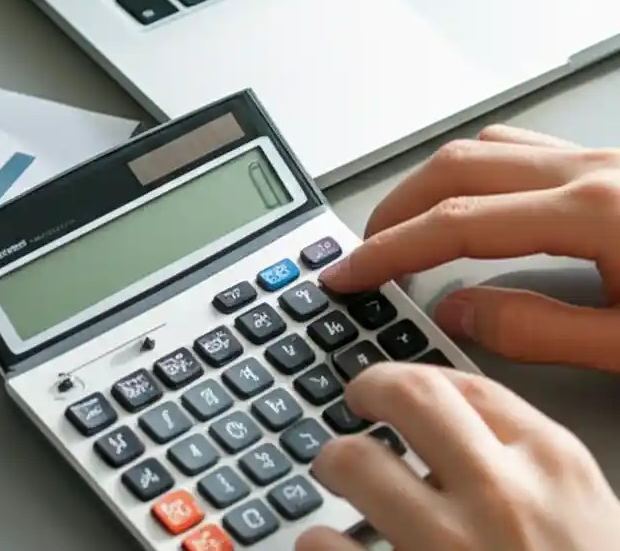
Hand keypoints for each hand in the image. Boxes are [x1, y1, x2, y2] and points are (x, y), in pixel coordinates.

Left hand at [296, 362, 619, 550]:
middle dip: (368, 391)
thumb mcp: (591, 523)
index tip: (395, 387)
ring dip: (335, 466)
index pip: (466, 385)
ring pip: (352, 464)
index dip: (416, 376)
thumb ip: (534, 473)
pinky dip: (318, 544)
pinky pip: (325, 548)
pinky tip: (331, 548)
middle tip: (356, 409)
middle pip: (406, 397)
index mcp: (554, 470)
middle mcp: (501, 498)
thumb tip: (458, 429)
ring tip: (340, 483)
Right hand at [318, 124, 619, 371]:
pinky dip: (481, 172)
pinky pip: (527, 148)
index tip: (350, 273)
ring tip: (409, 226)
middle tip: (365, 252)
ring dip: (434, 184)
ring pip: (489, 148)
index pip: (456, 224)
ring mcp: (608, 160)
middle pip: (457, 168)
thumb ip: (539, 331)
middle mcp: (595, 172)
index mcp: (593, 213)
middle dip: (396, 210)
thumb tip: (459, 313)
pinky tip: (478, 204)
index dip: (389, 250)